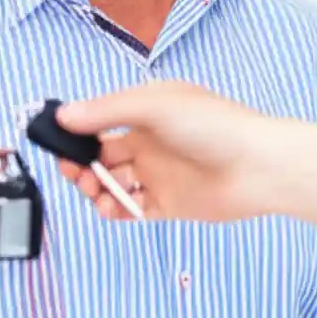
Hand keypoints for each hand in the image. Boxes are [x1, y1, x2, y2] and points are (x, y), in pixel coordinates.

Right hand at [56, 81, 316, 230]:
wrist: (259, 167)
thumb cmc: (214, 126)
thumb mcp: (154, 107)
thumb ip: (106, 112)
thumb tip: (63, 115)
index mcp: (145, 112)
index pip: (99, 120)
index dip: (76, 132)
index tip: (57, 143)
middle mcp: (149, 142)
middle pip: (101, 155)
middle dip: (81, 164)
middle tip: (74, 172)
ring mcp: (159, 173)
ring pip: (113, 184)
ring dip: (96, 189)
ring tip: (95, 193)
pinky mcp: (169, 203)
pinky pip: (133, 209)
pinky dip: (117, 211)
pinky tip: (111, 209)